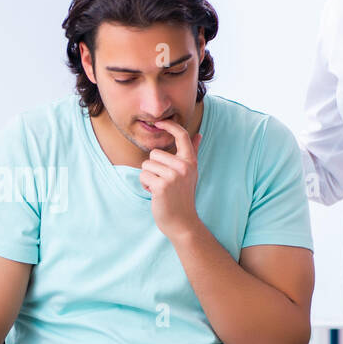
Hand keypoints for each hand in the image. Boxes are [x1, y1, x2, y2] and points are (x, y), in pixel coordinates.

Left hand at [139, 119, 202, 238]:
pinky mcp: (162, 186)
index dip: (169, 126)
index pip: (182, 136)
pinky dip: (145, 186)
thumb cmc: (182, 195)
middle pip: (154, 154)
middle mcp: (184, 167)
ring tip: (160, 188)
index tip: (159, 122)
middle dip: (153, 168)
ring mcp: (173, 176)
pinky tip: (155, 194)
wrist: (182, 221)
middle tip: (164, 182)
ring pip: (146, 165)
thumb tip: (199, 134)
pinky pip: (143, 176)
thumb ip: (193, 152)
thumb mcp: (190, 172)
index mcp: (190, 161)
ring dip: (148, 178)